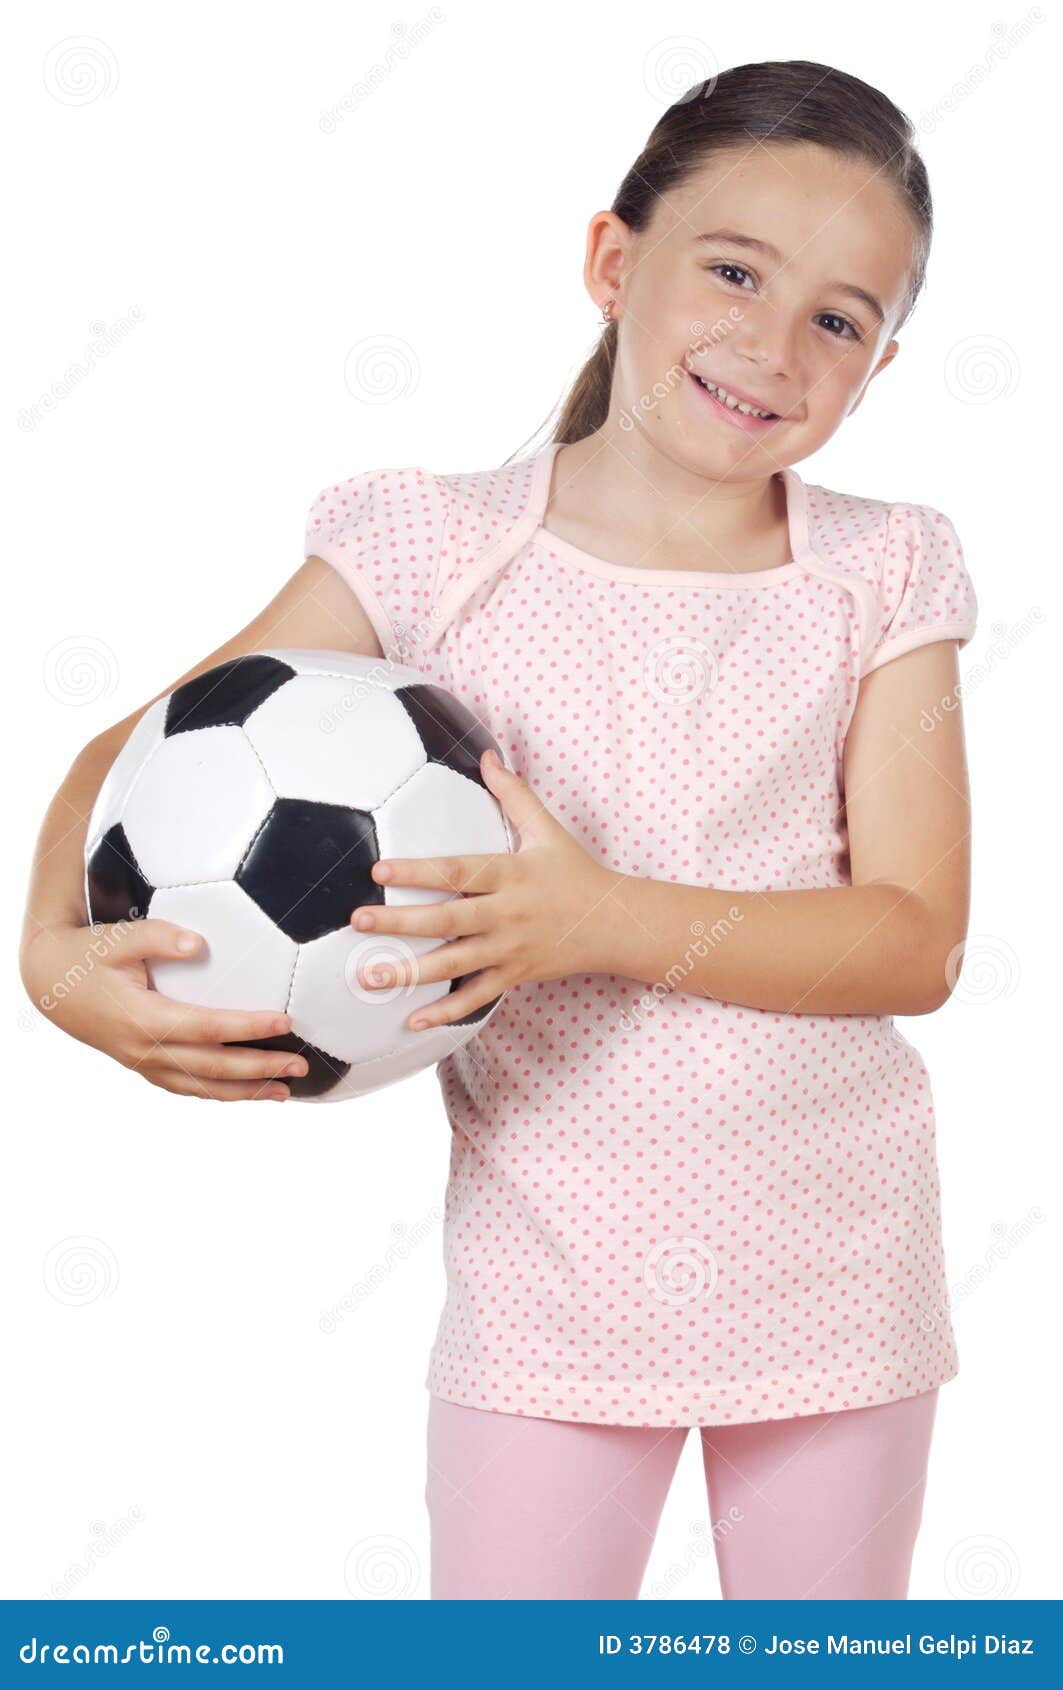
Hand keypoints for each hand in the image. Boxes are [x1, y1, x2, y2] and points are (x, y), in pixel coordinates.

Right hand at [20, 919, 308, 1100]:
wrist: (52, 985)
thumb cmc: (90, 956)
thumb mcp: (120, 938)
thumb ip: (159, 937)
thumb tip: (200, 943)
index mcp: (144, 1019)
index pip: (207, 1028)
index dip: (247, 1028)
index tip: (283, 1021)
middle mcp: (145, 1050)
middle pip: (213, 1067)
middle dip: (260, 1069)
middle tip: (300, 1065)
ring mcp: (143, 1064)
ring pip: (202, 1087)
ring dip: (246, 1092)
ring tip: (285, 1092)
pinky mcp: (144, 1066)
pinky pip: (187, 1087)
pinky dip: (220, 1093)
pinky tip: (248, 1092)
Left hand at [349, 746, 616, 1029]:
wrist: (614, 924)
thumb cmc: (574, 872)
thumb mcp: (548, 830)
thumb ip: (514, 794)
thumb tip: (486, 754)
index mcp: (511, 874)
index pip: (459, 872)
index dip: (419, 872)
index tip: (379, 871)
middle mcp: (508, 914)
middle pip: (447, 921)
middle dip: (400, 923)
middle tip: (358, 921)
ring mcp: (510, 950)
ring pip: (454, 964)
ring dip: (409, 973)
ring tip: (369, 976)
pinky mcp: (514, 976)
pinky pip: (475, 997)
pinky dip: (445, 1012)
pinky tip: (411, 1021)